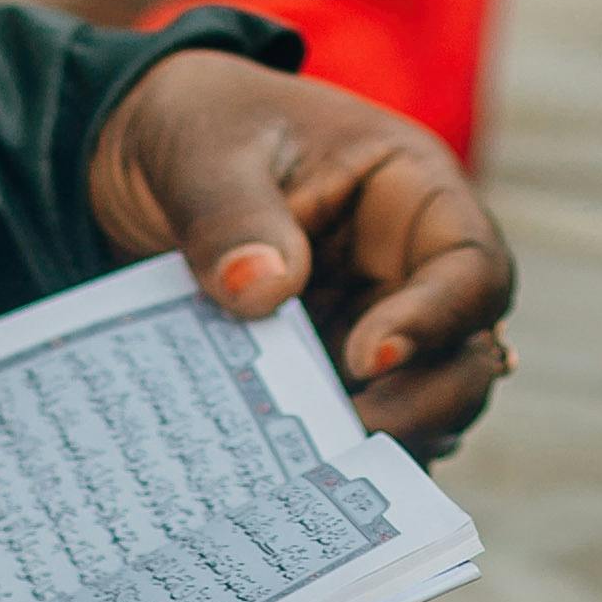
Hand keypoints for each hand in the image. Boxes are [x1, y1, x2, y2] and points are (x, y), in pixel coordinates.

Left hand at [88, 38, 512, 451]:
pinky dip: (332, 451)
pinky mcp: (325, 367)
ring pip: (421, 401)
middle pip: (466, 354)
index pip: (471, 266)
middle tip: (348, 431)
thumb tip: (262, 291)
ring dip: (381, 437)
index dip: (439, 320)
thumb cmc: (194, 124)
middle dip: (423, 403)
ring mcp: (371, 322)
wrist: (130, 153)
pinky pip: (354, 420)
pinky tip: (290, 477)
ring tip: (318, 465)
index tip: (367, 357)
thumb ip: (230, 212)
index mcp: (409, 191)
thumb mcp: (202, 150)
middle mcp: (407, 265)